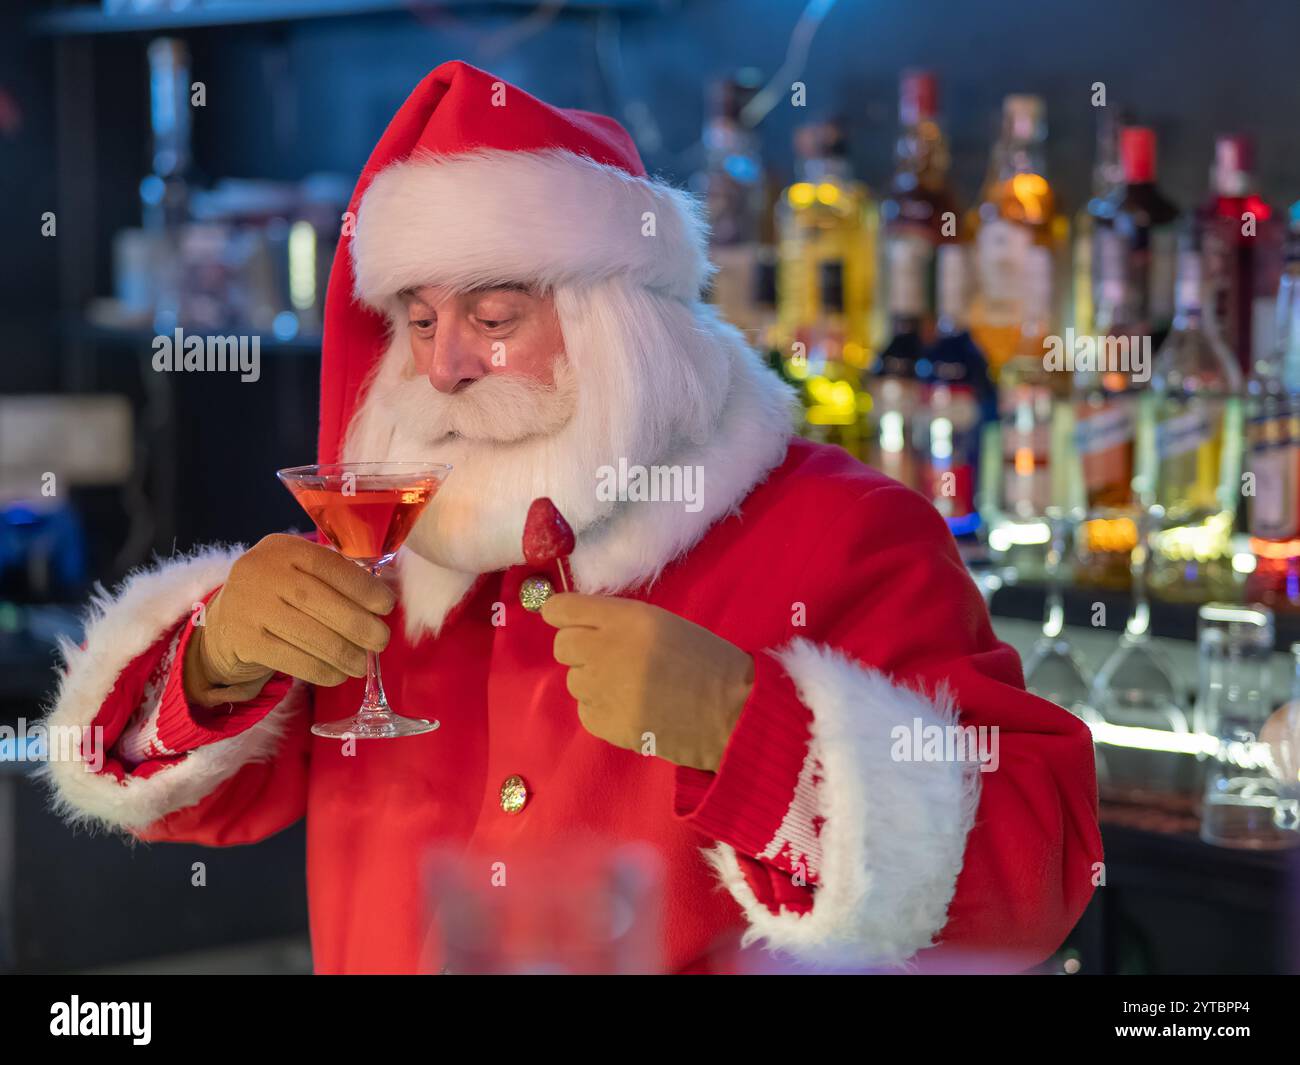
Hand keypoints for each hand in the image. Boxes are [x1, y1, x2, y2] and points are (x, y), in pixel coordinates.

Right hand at [183, 533, 395, 706]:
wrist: (223, 624)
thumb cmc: (278, 596)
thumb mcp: (299, 572)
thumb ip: (335, 578)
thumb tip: (384, 598)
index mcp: (283, 548)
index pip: (329, 565)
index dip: (363, 587)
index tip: (387, 606)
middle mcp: (262, 571)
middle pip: (320, 602)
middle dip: (359, 625)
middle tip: (381, 641)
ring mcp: (248, 606)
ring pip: (309, 634)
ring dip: (344, 654)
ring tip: (362, 664)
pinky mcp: (243, 640)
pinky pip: (293, 659)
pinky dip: (322, 670)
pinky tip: (338, 675)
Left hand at [540, 593, 754, 770]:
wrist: (731, 713)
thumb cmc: (705, 661)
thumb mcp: (661, 623)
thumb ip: (617, 620)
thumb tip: (577, 625)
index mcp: (627, 618)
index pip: (561, 609)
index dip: (562, 615)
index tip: (572, 623)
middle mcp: (607, 650)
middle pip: (563, 646)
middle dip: (582, 650)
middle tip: (614, 659)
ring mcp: (603, 690)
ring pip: (575, 681)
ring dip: (595, 682)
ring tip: (633, 688)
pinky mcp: (606, 724)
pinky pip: (586, 711)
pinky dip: (604, 710)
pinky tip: (634, 709)